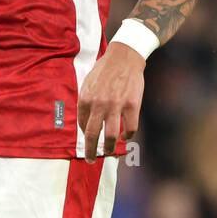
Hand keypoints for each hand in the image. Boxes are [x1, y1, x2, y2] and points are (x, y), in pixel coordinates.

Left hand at [77, 42, 143, 160]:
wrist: (125, 57)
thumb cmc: (104, 70)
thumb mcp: (88, 84)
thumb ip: (86, 103)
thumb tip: (86, 124)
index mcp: (86, 99)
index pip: (83, 125)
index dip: (86, 135)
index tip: (90, 139)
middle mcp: (99, 104)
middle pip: (94, 135)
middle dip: (91, 151)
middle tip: (91, 160)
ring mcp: (116, 105)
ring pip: (112, 136)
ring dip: (110, 148)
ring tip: (110, 152)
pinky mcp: (133, 105)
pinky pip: (130, 128)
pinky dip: (128, 135)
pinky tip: (126, 135)